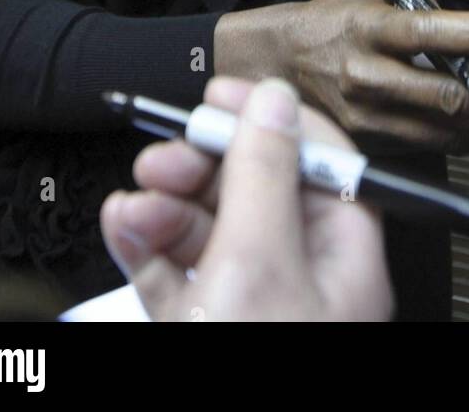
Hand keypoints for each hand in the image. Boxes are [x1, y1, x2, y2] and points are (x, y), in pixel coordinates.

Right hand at [100, 76, 392, 321]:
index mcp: (344, 259)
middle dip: (201, 163)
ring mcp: (251, 304)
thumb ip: (263, 176)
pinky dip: (147, 244)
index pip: (320, 162)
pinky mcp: (204, 324)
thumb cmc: (258, 373)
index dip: (270, 119)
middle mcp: (303, 279)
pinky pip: (176, 271)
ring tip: (135, 198)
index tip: (222, 95)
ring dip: (165, 203)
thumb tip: (273, 100)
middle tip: (163, 155)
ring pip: (208, 229)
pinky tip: (125, 224)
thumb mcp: (258, 265)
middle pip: (254, 190)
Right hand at [214, 0, 468, 151]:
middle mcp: (365, 77)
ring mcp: (367, 120)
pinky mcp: (370, 146)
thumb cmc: (326, 25)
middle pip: (445, 97)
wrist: (269, 67)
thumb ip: (418, 10)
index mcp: (365, 30)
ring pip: (445, 131)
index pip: (427, 32)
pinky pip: (431, 146)